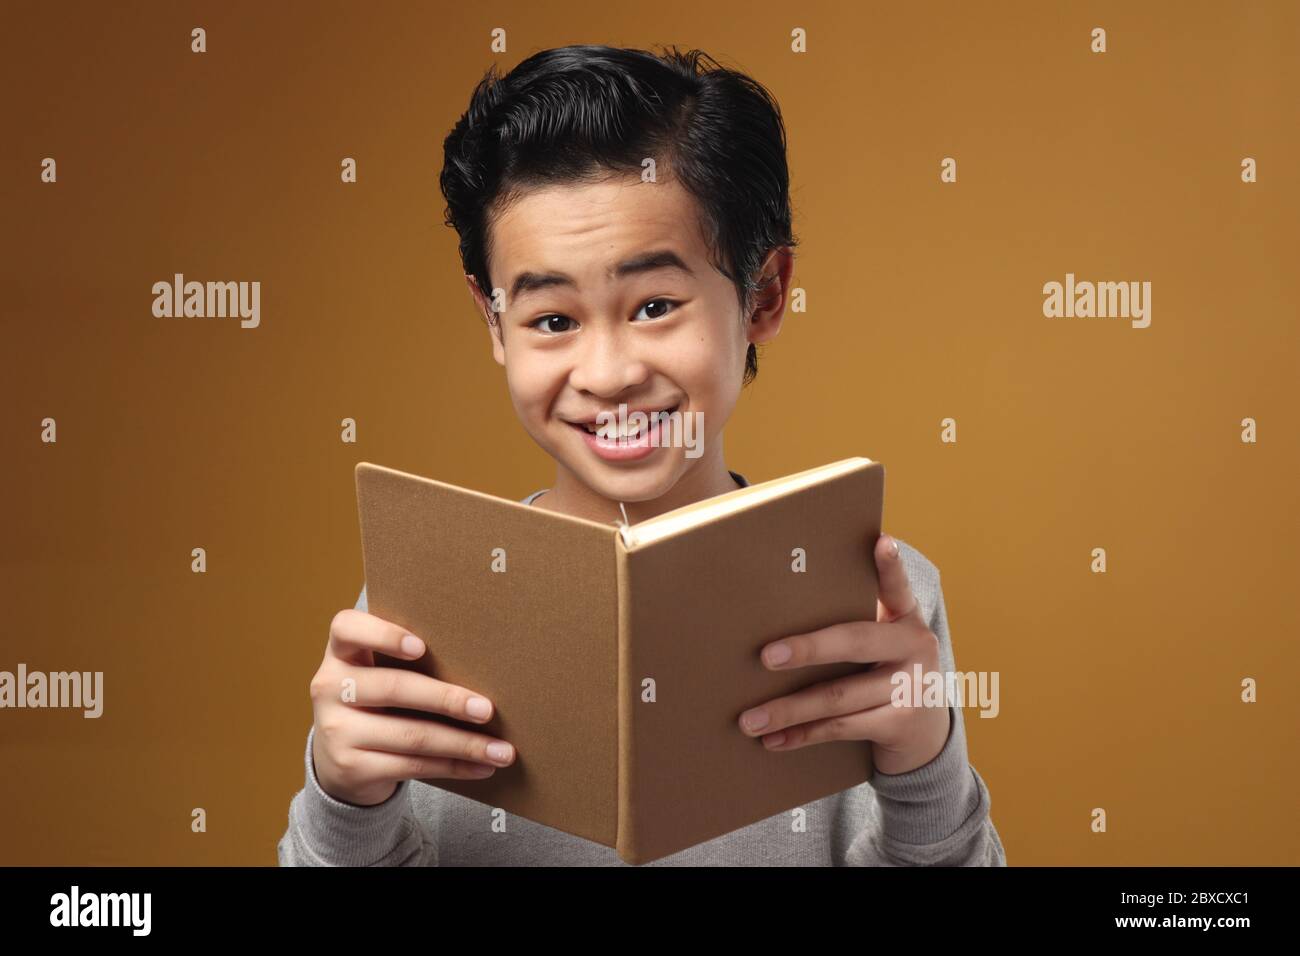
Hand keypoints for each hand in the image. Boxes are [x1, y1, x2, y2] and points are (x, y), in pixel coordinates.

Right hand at [309, 608, 517, 805]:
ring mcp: (336, 730)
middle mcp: (330, 688)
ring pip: (411, 735)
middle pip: (395, 688)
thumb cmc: (377, 703)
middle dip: (447, 700)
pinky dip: (453, 766)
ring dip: (463, 744)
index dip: (383, 635)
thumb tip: (485, 665)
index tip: (422, 647)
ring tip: (501, 750)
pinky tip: (481, 767)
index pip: (347, 628)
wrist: (338, 761)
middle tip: (487, 709)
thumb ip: (409, 662)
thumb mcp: (378, 675)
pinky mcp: (351, 767)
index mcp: (340, 653)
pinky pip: (411, 766)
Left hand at [736, 533, 950, 774]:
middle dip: (807, 649)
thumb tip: (775, 623)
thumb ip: (850, 626)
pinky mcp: (902, 724)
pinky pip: (842, 728)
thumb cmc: (884, 677)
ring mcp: (913, 687)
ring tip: (749, 719)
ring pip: (839, 696)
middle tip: (766, 656)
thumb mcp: (880, 646)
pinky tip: (772, 741)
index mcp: (905, 618)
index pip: (896, 587)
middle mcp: (915, 647)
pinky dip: (802, 735)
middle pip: (855, 642)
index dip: (890, 565)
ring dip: (788, 709)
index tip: (882, 541)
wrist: (926, 737)